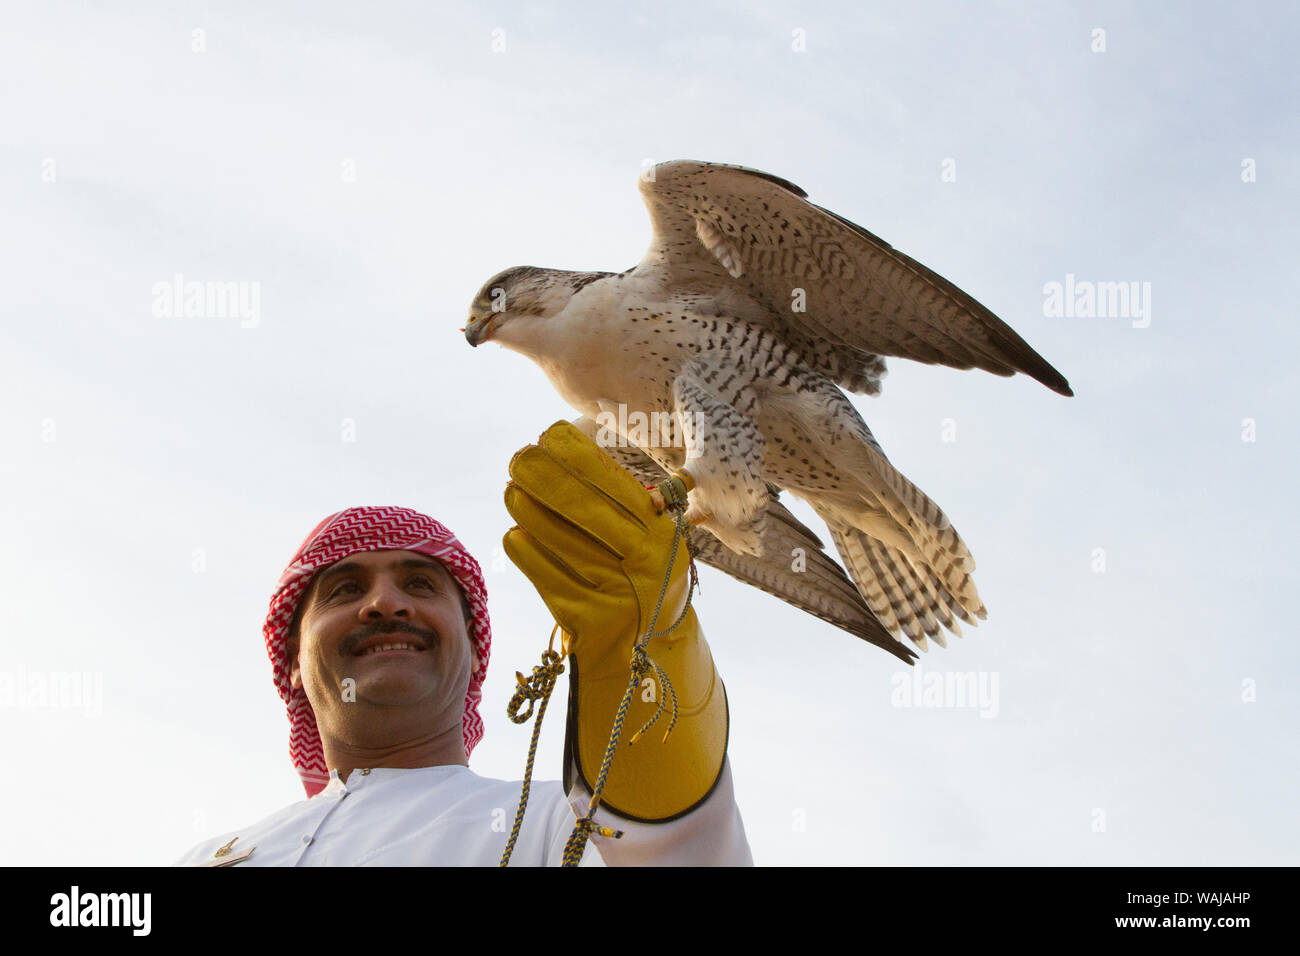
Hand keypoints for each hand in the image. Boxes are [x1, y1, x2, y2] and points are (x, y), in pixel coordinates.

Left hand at [502, 421, 692, 655]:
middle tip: (519, 458)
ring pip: (560, 539)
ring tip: (511, 492)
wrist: (652, 654)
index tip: (548, 435)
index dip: (579, 456)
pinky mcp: (589, 622)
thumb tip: (562, 454)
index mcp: (663, 534)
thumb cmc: (640, 578)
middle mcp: (646, 563)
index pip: (616, 485)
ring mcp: (618, 594)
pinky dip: (526, 551)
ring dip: (528, 510)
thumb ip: (620, 505)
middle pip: (585, 508)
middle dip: (545, 477)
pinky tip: (515, 533)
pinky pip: (545, 576)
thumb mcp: (650, 540)